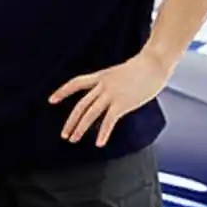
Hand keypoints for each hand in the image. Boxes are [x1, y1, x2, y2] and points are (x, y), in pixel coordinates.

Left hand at [48, 51, 174, 146]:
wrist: (154, 63)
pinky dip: (103, 133)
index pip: (76, 83)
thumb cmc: (142, 68)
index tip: (51, 100)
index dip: (63, 92)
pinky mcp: (122, 103)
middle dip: (71, 121)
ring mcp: (111, 94)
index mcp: (100, 76)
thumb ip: (112, 84)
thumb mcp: (119, 73)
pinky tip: (99, 143)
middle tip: (64, 134)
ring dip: (80, 128)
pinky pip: (109, 120)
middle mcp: (102, 85)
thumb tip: (109, 96)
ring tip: (74, 139)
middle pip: (81, 104)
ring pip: (90, 113)